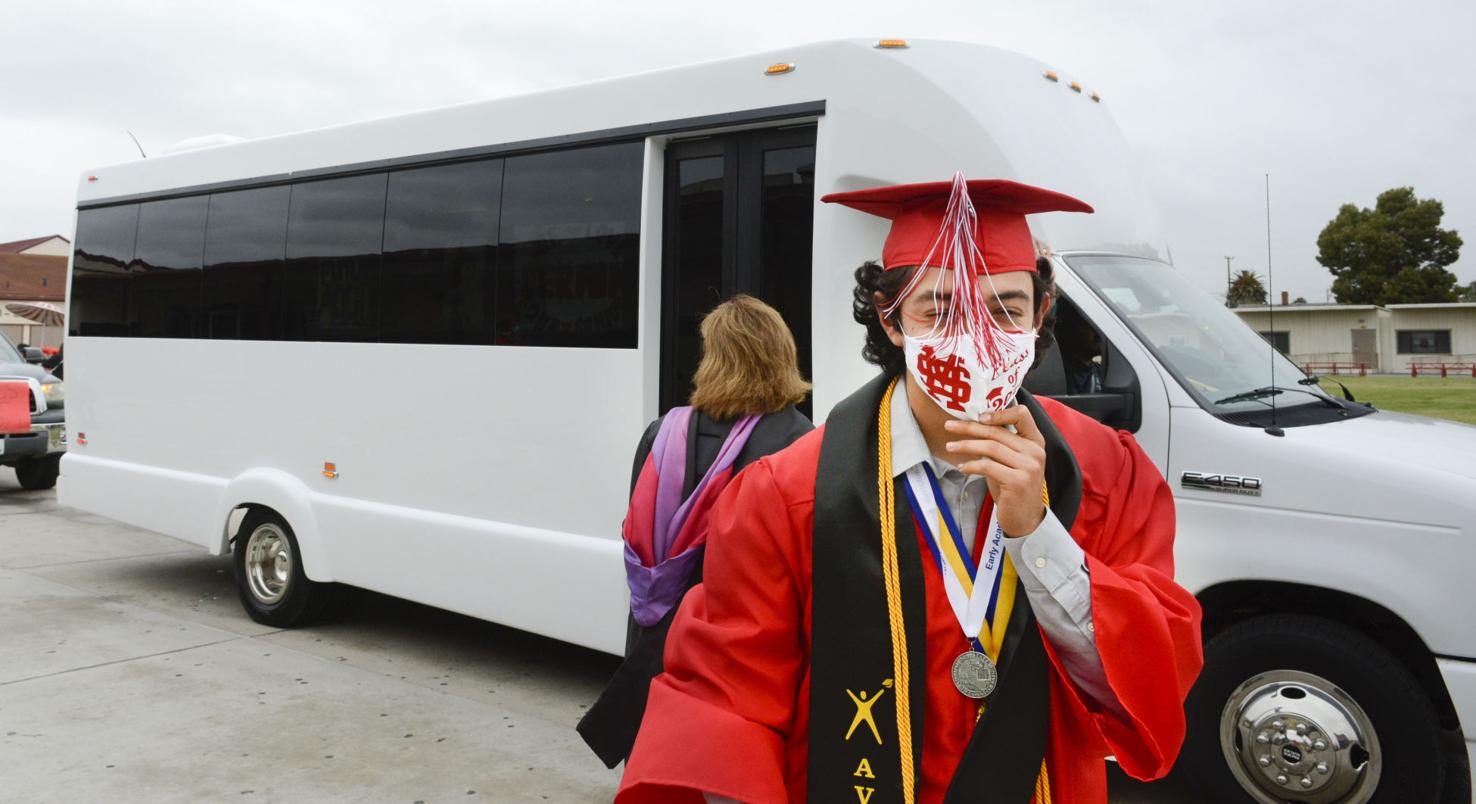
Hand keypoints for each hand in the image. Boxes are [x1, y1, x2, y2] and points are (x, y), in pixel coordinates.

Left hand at [943, 406, 1046, 537]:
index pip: (1022, 414)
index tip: (977, 416)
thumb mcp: (1011, 462)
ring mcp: (1029, 467)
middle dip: (969, 427)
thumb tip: (972, 425)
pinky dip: (971, 465)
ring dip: (966, 445)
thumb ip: (1001, 444)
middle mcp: (1035, 452)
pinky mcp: (1018, 481)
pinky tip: (962, 467)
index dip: (999, 412)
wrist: (1025, 519)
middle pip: (997, 431)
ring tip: (950, 447)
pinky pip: (988, 466)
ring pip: (990, 447)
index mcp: (1036, 442)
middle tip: (949, 425)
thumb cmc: (1013, 488)